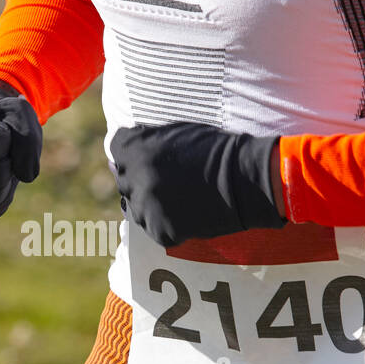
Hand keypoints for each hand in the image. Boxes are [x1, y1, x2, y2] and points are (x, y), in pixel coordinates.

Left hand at [110, 122, 284, 246]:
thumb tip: (120, 155)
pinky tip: (186, 211)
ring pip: (135, 207)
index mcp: (136, 149)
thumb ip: (145, 140)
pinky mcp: (162, 232)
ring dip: (149, 203)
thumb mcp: (175, 131)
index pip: (118, 149)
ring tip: (178, 195)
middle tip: (170, 178)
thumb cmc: (215, 149)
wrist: (246, 179)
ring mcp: (148, 208)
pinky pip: (154, 228)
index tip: (153, 155)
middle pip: (125, 180)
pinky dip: (166, 223)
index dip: (135, 151)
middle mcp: (136, 179)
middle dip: (141, 178)